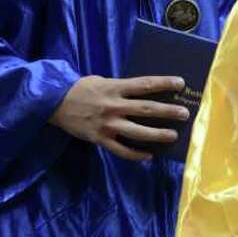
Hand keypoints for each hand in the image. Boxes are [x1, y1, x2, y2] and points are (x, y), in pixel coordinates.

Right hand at [48, 75, 187, 160]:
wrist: (53, 103)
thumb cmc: (80, 89)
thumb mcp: (101, 81)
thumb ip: (121, 87)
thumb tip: (145, 92)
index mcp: (114, 88)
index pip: (145, 84)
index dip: (164, 83)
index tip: (181, 83)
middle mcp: (113, 106)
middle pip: (146, 109)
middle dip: (168, 112)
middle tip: (185, 113)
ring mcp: (107, 125)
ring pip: (137, 132)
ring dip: (157, 135)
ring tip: (173, 136)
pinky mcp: (100, 139)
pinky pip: (121, 150)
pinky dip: (136, 154)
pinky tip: (149, 155)